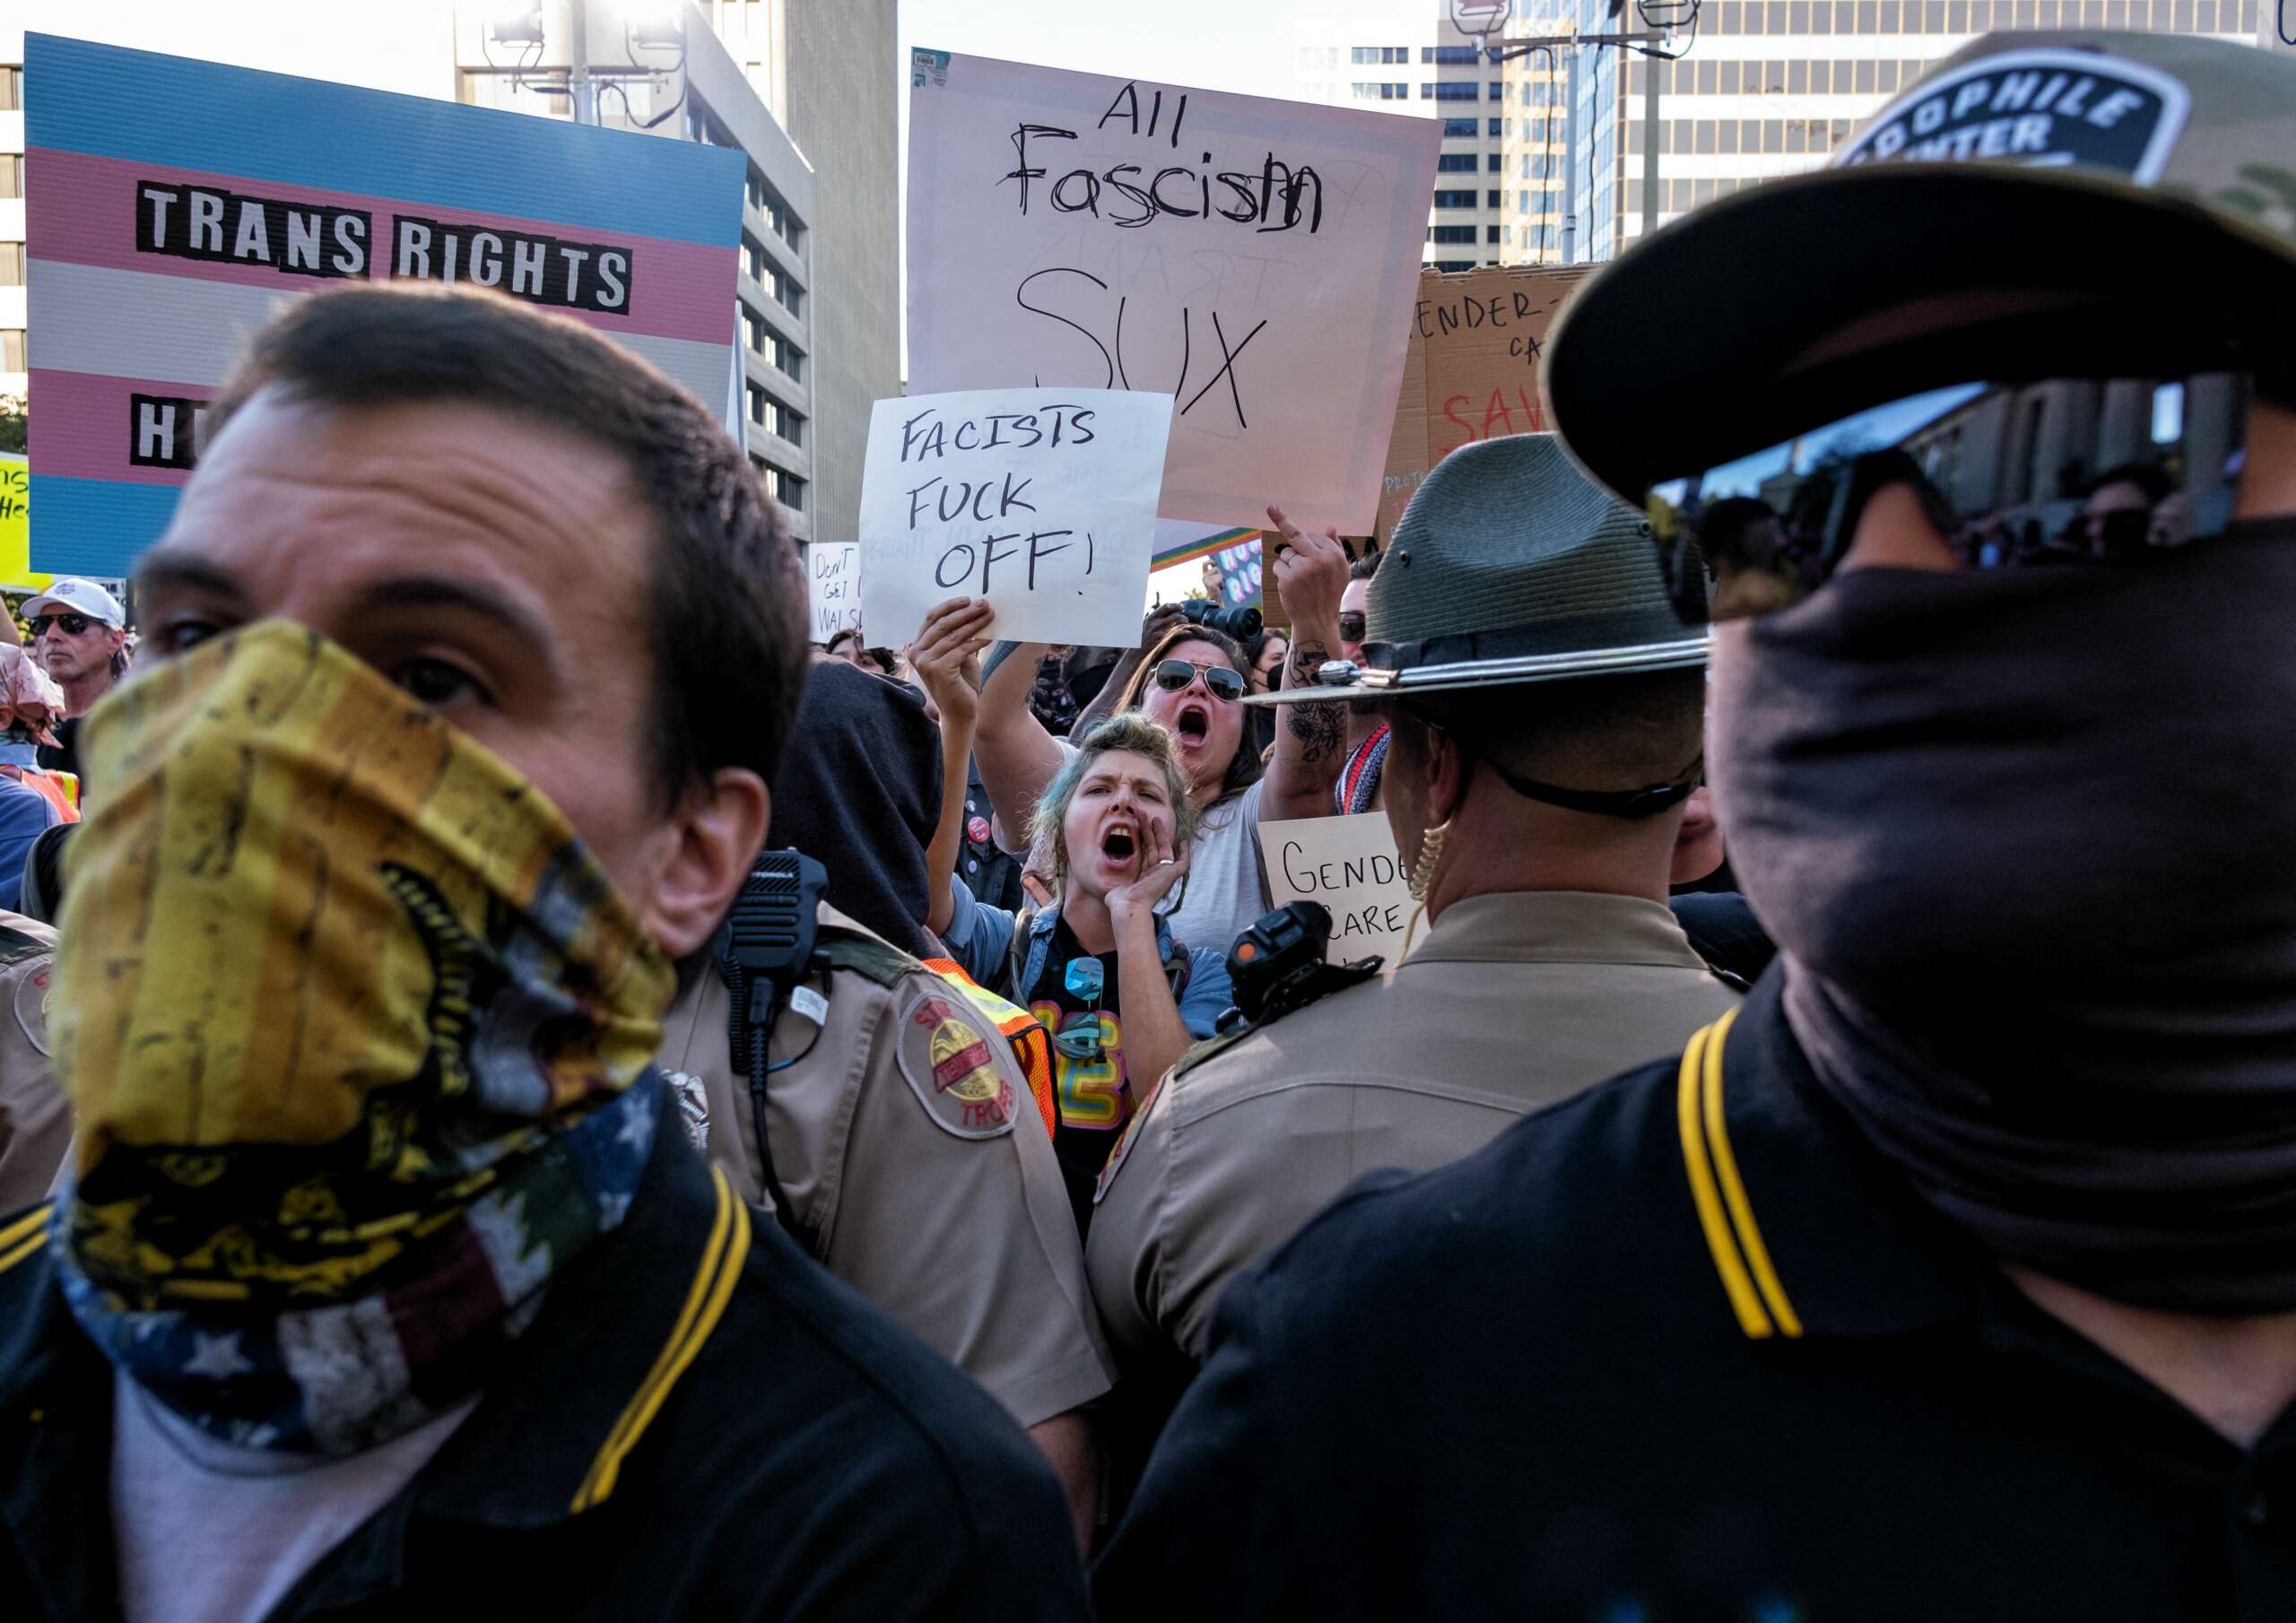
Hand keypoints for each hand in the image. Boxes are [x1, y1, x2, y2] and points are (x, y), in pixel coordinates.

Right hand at [912, 596, 994, 731]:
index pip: (931, 618)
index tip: (968, 599)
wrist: (960, 712)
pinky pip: (962, 649)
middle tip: (984, 604)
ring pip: (953, 635)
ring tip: (990, 615)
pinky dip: (978, 641)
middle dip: (965, 612)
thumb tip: (974, 610)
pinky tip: (991, 635)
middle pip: (942, 624)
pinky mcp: (939, 670)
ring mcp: (925, 662)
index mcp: (917, 646)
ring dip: (974, 623)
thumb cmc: (960, 682)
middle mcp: (917, 653)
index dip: (950, 606)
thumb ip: (958, 635)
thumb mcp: (958, 654)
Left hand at [1106, 825, 1189, 928]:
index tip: (1139, 828)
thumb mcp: (1114, 887)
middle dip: (1149, 830)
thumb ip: (1114, 885)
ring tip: (1153, 817)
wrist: (1129, 905)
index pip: (1145, 853)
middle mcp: (1154, 874)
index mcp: (1143, 877)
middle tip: (1144, 815)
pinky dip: (1185, 853)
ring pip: (1164, 848)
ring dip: (1159, 832)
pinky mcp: (1172, 875)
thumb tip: (1108, 891)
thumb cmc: (1120, 900)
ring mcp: (1164, 874)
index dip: (1144, 840)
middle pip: (1153, 846)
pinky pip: (1183, 862)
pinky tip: (1184, 841)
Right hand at [1140, 603, 1185, 649]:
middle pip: (1174, 614)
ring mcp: (1159, 632)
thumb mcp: (1146, 626)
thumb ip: (1155, 620)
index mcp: (1151, 618)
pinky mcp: (1163, 640)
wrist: (1137, 654)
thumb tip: (1168, 615)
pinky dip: (1184, 632)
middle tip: (1185, 617)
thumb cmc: (1141, 641)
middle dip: (1182, 615)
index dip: (1175, 606)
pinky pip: (1177, 633)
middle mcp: (1155, 623)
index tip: (1181, 607)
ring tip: (1186, 624)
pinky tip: (1187, 632)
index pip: (1165, 607)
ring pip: (1177, 623)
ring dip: (1184, 622)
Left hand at [1264, 504, 1349, 630]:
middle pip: (1297, 537)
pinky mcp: (1289, 578)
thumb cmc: (1330, 594)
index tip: (1277, 509)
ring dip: (1288, 563)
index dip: (1308, 541)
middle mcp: (1320, 559)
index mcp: (1334, 555)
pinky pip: (1279, 566)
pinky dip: (1281, 573)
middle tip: (1271, 507)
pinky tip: (1291, 585)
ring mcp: (1303, 569)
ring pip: (1286, 554)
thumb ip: (1335, 548)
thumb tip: (1330, 527)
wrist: (1318, 620)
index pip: (1314, 536)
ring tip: (1300, 580)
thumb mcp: (1341, 571)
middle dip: (1281, 520)